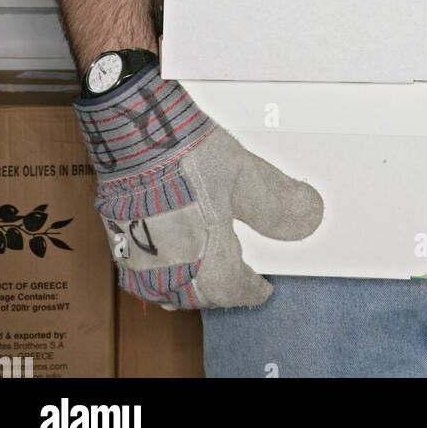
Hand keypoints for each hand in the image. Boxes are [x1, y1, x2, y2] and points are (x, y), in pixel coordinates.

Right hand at [73, 62, 322, 309]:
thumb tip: (308, 215)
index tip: (262, 288)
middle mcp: (169, 267)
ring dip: (189, 289)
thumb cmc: (183, 153)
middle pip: (199, 295)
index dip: (250, 289)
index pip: (232, 289)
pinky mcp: (118, 239)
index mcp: (205, 258)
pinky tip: (166, 259)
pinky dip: (159, 276)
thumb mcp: (244, 174)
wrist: (133, 132)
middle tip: (236, 281)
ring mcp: (138, 256)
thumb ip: (276, 202)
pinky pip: (140, 275)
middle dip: (221, 292)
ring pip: (166, 292)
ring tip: (204, 277)